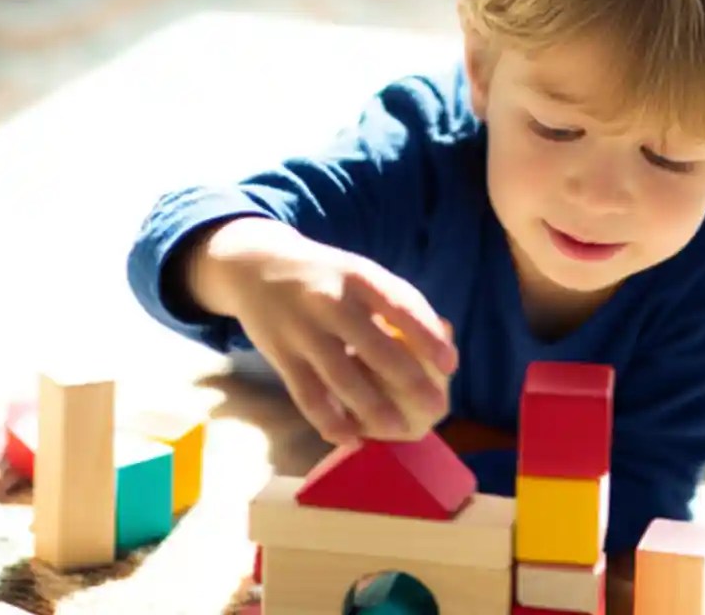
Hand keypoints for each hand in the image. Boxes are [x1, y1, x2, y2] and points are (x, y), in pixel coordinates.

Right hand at [183, 217, 457, 444]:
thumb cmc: (325, 276)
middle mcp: (330, 300)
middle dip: (410, 381)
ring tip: (400, 430)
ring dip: (373, 408)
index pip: (400, 304)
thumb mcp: (358, 272)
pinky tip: (352, 438)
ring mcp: (302, 329)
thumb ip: (393, 302)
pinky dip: (330, 420)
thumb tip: (440, 342)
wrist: (254, 266)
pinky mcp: (280, 355)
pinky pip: (308, 395)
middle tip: (438, 408)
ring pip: (341, 376)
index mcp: (358, 275)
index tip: (450, 364)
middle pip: (375, 346)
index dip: (427, 335)